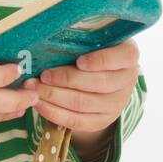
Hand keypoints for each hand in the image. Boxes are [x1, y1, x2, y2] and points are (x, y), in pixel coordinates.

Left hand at [21, 37, 139, 146]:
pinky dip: (54, 112)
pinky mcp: (101, 121)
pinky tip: (39, 103)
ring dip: (54, 96)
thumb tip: (46, 41)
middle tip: (42, 75)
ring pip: (83, 103)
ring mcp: (115, 104)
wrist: (103, 77)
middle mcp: (127, 81)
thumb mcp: (94, 40)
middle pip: (97, 84)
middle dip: (65, 80)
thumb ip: (80, 40)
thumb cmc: (92, 50)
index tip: (79, 61)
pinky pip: (76, 121)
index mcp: (128, 55)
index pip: (122, 58)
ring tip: (34, 88)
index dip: (101, 60)